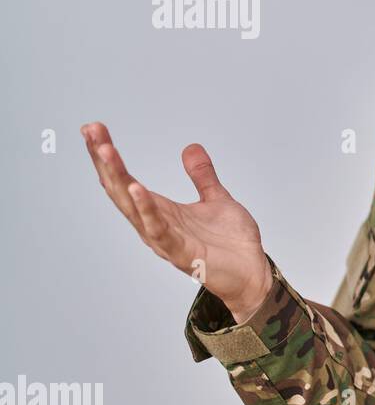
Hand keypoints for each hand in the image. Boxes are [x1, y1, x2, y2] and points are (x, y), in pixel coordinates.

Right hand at [80, 122, 273, 323]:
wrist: (252, 275)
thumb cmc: (231, 244)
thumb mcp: (216, 200)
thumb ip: (202, 176)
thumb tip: (190, 148)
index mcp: (161, 210)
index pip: (125, 180)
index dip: (108, 156)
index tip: (93, 129)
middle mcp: (155, 224)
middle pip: (121, 189)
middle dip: (105, 160)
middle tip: (91, 131)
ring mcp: (165, 240)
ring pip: (132, 207)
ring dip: (119, 178)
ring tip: (106, 151)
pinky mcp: (182, 253)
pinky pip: (159, 230)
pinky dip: (147, 210)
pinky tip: (137, 189)